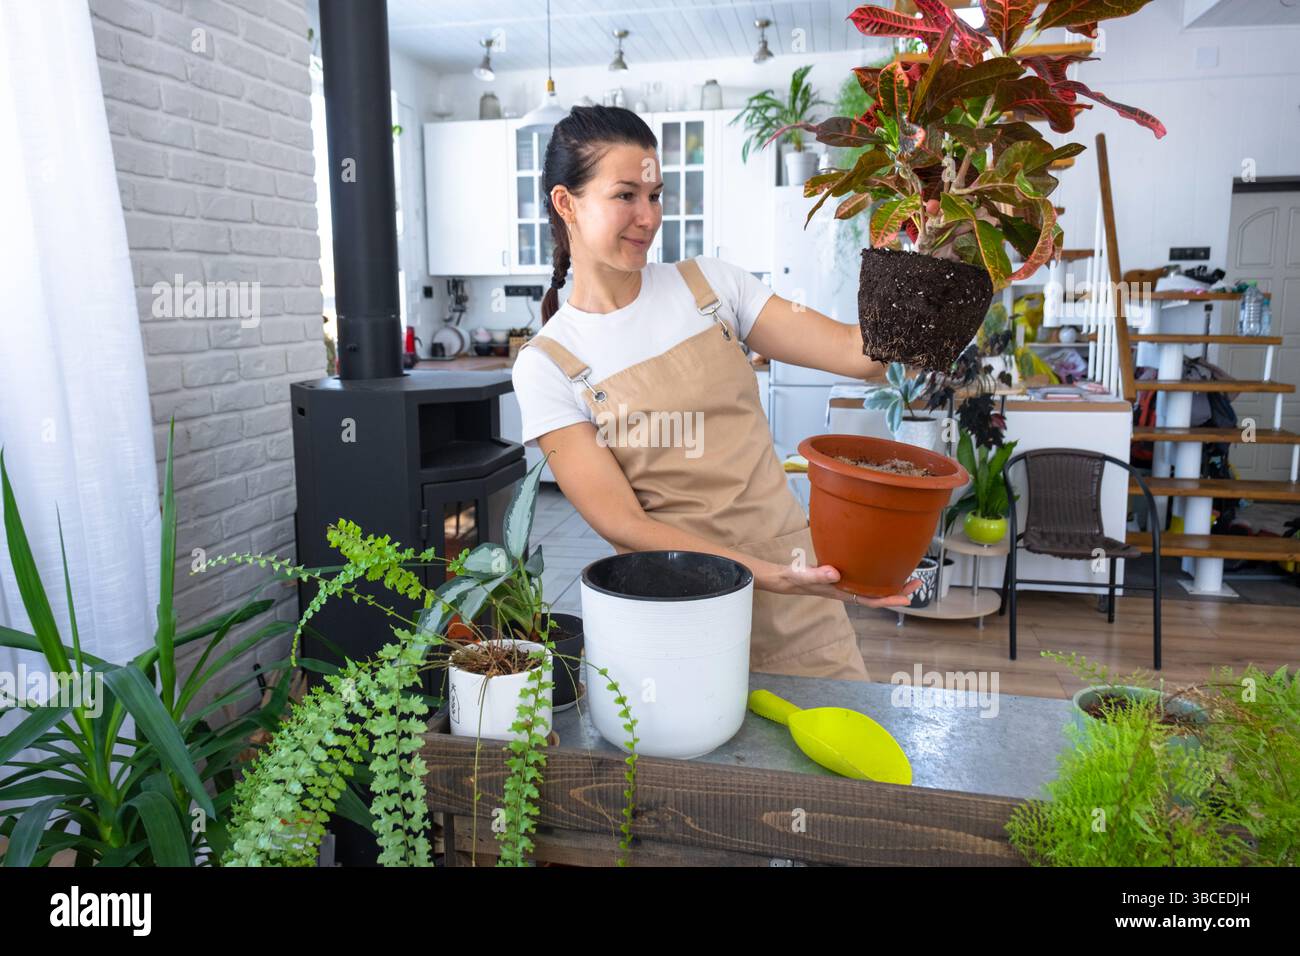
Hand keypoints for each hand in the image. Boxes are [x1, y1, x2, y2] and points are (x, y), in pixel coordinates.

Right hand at [776, 562, 919, 607]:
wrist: (786, 578)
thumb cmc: (794, 577)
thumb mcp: (803, 575)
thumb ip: (817, 574)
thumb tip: (835, 573)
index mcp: (842, 592)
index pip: (870, 600)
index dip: (889, 600)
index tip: (907, 598)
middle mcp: (848, 589)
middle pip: (877, 594)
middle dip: (898, 590)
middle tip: (917, 581)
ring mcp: (846, 583)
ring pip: (873, 586)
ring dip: (890, 582)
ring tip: (907, 572)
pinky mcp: (843, 575)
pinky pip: (865, 577)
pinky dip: (877, 573)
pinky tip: (882, 564)